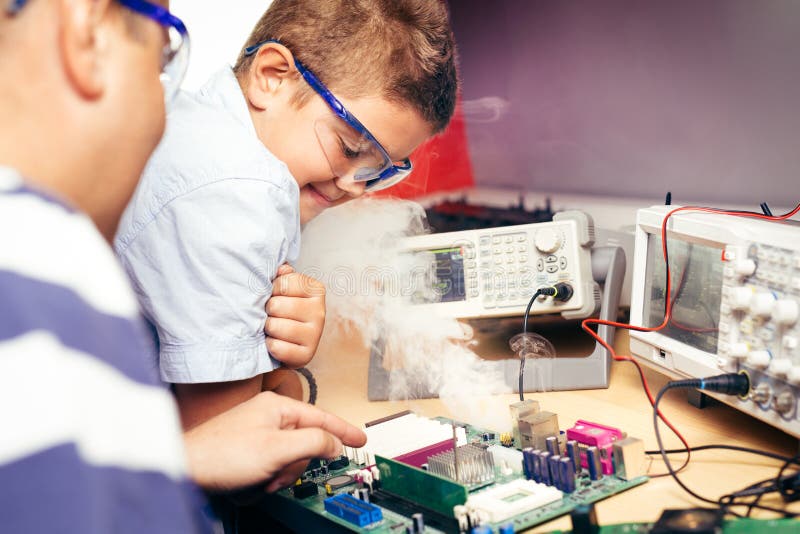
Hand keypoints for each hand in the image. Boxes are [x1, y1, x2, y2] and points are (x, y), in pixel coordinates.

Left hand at [183, 391, 365, 491]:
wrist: (185, 468)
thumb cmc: (222, 454)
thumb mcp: (277, 449)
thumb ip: (313, 441)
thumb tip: (334, 443)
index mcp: (278, 407)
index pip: (322, 417)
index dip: (343, 430)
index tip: (360, 439)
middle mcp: (268, 416)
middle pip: (305, 442)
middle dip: (295, 465)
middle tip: (279, 475)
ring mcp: (257, 432)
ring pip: (289, 457)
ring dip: (279, 475)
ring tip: (260, 481)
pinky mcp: (248, 449)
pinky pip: (271, 465)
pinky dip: (265, 478)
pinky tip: (251, 483)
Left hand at [265, 264, 325, 367]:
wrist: (287, 344)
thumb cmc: (283, 312)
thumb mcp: (283, 290)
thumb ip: (282, 275)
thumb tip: (282, 269)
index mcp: (316, 290)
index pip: (282, 282)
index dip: (271, 290)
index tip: (274, 296)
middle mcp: (320, 311)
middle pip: (276, 305)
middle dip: (267, 311)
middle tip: (272, 315)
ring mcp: (315, 334)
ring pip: (275, 326)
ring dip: (268, 329)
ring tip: (273, 329)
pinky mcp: (307, 355)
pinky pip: (277, 347)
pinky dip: (271, 346)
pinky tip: (275, 343)